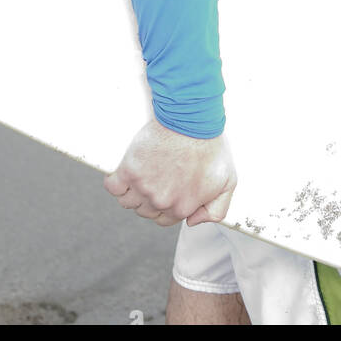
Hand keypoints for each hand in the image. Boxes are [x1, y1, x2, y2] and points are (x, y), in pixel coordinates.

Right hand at [103, 117, 236, 226]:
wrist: (192, 119)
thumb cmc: (209, 145)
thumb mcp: (227, 182)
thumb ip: (215, 210)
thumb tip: (193, 221)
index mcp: (182, 207)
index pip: (164, 219)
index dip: (164, 206)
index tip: (164, 192)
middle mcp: (161, 202)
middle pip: (145, 211)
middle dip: (148, 199)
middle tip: (154, 179)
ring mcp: (144, 187)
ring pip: (127, 202)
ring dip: (131, 192)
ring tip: (138, 177)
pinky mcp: (130, 170)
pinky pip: (113, 186)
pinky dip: (114, 182)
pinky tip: (121, 175)